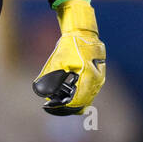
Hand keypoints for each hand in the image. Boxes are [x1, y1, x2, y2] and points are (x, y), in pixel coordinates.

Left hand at [32, 0, 105, 116]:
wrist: (83, 34)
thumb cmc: (70, 46)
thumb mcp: (57, 61)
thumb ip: (51, 78)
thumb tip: (43, 93)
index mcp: (88, 77)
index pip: (76, 101)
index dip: (61, 107)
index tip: (48, 106)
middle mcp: (97, 81)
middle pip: (81, 104)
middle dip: (65, 106)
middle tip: (50, 106)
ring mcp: (99, 81)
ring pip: (85, 100)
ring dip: (71, 102)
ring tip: (55, 99)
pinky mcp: (98, 80)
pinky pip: (88, 94)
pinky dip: (76, 97)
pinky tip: (64, 94)